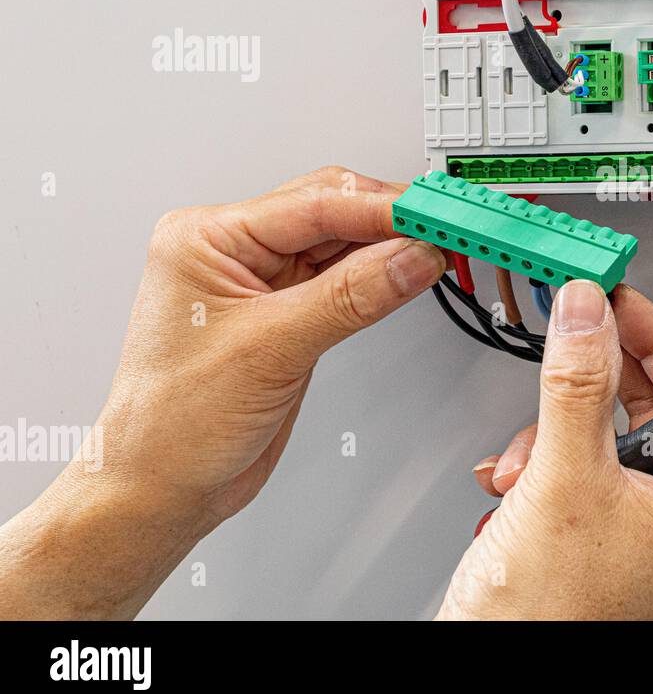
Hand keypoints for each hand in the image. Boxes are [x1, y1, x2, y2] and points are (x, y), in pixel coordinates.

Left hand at [0, 166, 444, 617]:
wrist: (163, 489)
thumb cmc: (173, 424)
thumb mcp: (270, 349)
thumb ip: (351, 297)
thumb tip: (411, 258)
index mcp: (208, 238)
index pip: (313, 204)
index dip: (383, 210)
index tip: (435, 217)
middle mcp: (233, 251)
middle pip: (332, 211)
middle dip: (393, 221)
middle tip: (448, 228)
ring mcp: (261, 282)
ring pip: (343, 243)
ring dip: (391, 247)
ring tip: (440, 250)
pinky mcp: (286, 312)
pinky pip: (344, 278)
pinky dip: (381, 276)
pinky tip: (409, 275)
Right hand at [440, 281, 652, 619]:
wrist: (482, 664)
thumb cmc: (547, 615)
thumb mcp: (565, 476)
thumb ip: (577, 385)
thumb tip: (589, 313)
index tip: (622, 302)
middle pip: (641, 411)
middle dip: (587, 393)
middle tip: (569, 344)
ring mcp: (622, 527)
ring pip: (591, 437)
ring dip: (545, 437)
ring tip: (523, 466)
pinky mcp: (578, 533)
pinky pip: (561, 468)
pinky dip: (529, 467)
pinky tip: (510, 490)